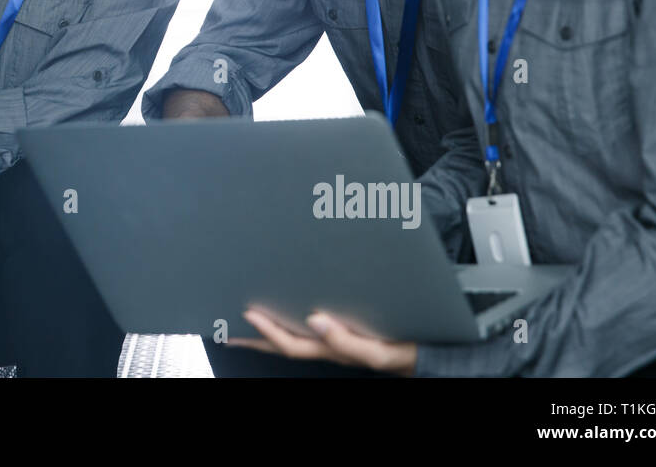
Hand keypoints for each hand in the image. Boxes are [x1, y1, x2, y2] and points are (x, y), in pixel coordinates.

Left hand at [229, 309, 416, 375]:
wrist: (430, 350)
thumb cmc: (404, 350)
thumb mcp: (380, 351)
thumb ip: (349, 341)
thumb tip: (316, 320)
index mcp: (332, 348)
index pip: (291, 343)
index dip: (268, 331)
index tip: (246, 313)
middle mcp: (327, 342)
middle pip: (283, 341)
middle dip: (254, 333)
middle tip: (225, 321)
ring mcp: (333, 335)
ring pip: (293, 332)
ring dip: (267, 325)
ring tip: (242, 313)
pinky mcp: (341, 324)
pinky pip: (307, 323)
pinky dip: (289, 315)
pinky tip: (282, 305)